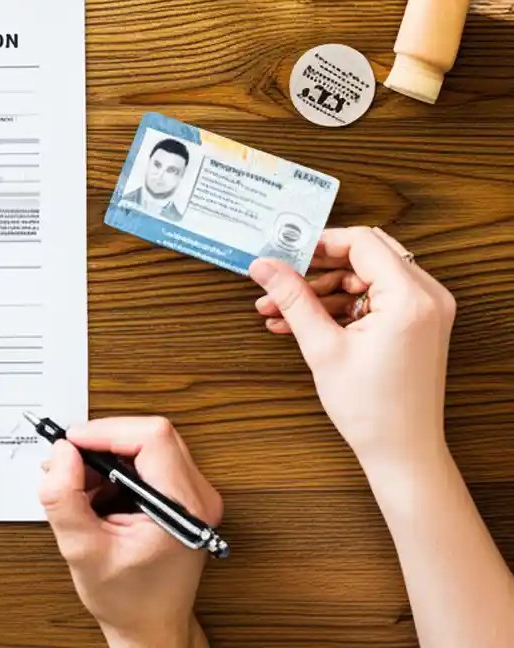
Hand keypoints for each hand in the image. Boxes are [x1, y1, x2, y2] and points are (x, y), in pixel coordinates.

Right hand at [40, 417, 220, 647]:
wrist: (151, 625)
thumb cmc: (130, 600)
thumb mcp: (83, 551)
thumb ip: (64, 499)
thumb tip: (60, 455)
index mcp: (184, 508)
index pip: (151, 438)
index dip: (105, 432)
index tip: (72, 444)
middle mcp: (197, 496)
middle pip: (149, 434)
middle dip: (101, 442)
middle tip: (69, 464)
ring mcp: (192, 494)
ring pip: (145, 443)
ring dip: (105, 457)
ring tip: (81, 489)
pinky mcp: (180, 494)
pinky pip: (146, 459)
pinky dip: (114, 469)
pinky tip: (96, 496)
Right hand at [251, 226, 456, 467]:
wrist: (403, 451)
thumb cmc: (373, 410)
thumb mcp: (322, 348)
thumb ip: (292, 299)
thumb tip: (265, 266)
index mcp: (410, 298)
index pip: (362, 242)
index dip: (319, 242)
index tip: (286, 251)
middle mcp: (427, 297)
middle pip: (366, 254)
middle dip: (318, 266)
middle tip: (281, 275)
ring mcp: (426, 310)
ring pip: (366, 277)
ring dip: (323, 289)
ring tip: (279, 308)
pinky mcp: (417, 324)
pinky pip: (375, 299)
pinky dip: (340, 306)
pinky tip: (301, 322)